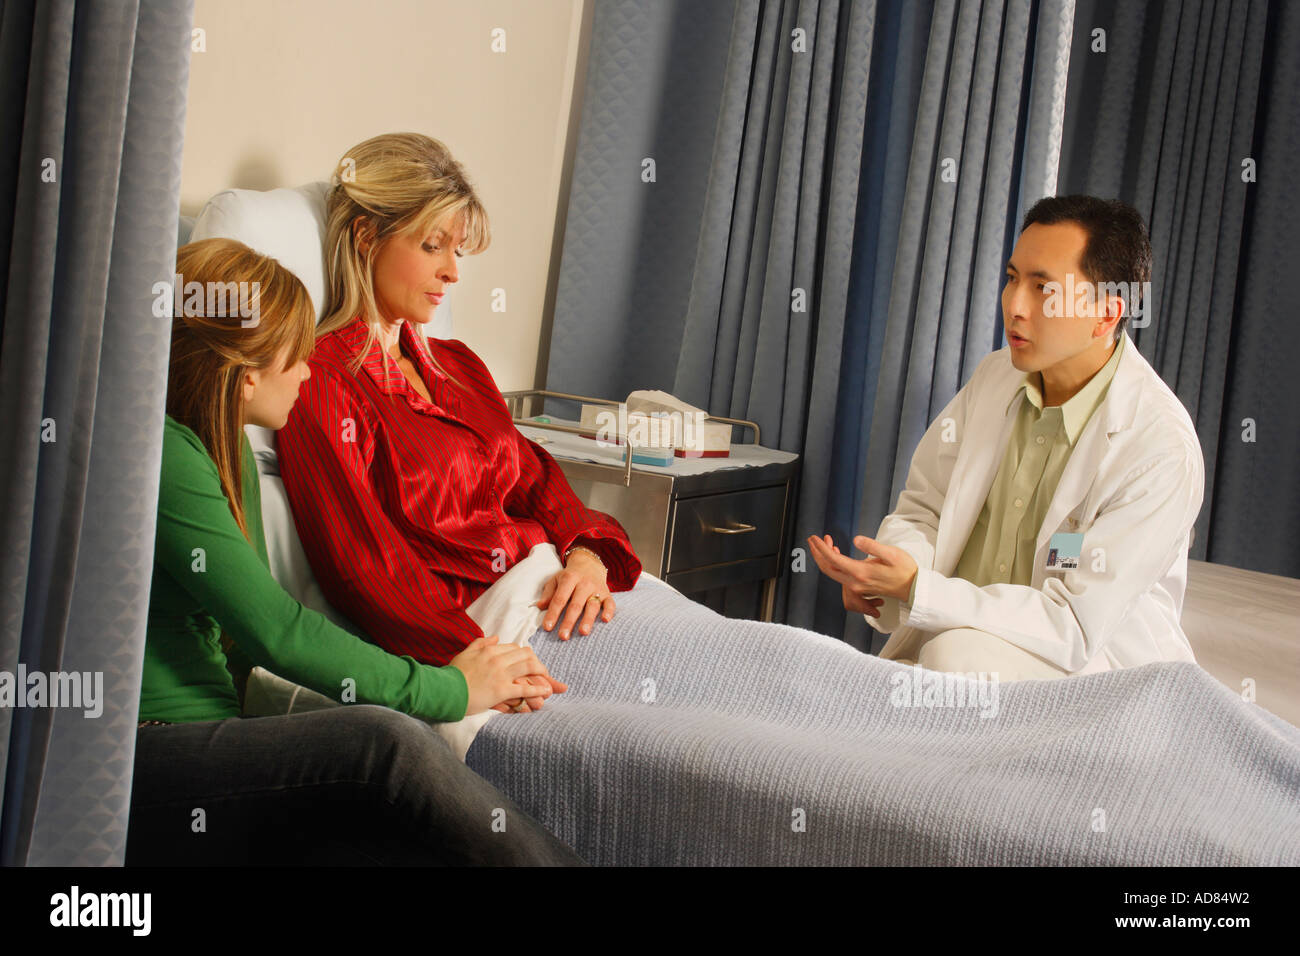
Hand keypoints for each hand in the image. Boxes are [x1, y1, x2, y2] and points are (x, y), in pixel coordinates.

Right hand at [447, 635, 567, 715]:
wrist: (443, 690)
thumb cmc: (452, 674)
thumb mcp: (465, 653)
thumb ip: (480, 643)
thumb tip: (495, 637)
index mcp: (489, 649)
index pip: (514, 647)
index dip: (524, 655)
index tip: (528, 662)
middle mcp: (498, 659)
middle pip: (526, 655)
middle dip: (537, 663)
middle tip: (542, 672)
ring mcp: (501, 674)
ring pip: (529, 667)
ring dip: (542, 673)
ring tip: (548, 681)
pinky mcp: (502, 690)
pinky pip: (525, 688)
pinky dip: (538, 690)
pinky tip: (546, 692)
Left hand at [537, 548, 615, 640]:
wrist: (589, 563)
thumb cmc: (569, 576)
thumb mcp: (556, 580)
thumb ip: (548, 593)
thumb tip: (540, 606)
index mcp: (569, 579)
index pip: (559, 599)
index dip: (553, 613)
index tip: (547, 627)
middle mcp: (584, 584)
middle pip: (575, 605)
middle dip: (569, 621)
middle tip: (563, 636)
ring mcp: (597, 589)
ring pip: (592, 605)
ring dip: (588, 619)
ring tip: (583, 632)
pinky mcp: (607, 593)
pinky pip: (610, 603)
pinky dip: (609, 611)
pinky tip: (605, 620)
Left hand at [806, 533, 916, 611]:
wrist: (913, 588)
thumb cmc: (905, 569)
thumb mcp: (891, 553)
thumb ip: (872, 546)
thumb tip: (856, 539)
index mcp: (861, 572)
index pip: (833, 559)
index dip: (821, 548)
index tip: (814, 538)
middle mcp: (856, 582)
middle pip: (827, 569)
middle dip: (817, 553)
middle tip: (813, 539)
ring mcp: (857, 586)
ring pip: (833, 572)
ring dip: (826, 557)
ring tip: (827, 541)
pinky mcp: (860, 587)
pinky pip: (841, 575)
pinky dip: (834, 563)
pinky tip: (837, 552)